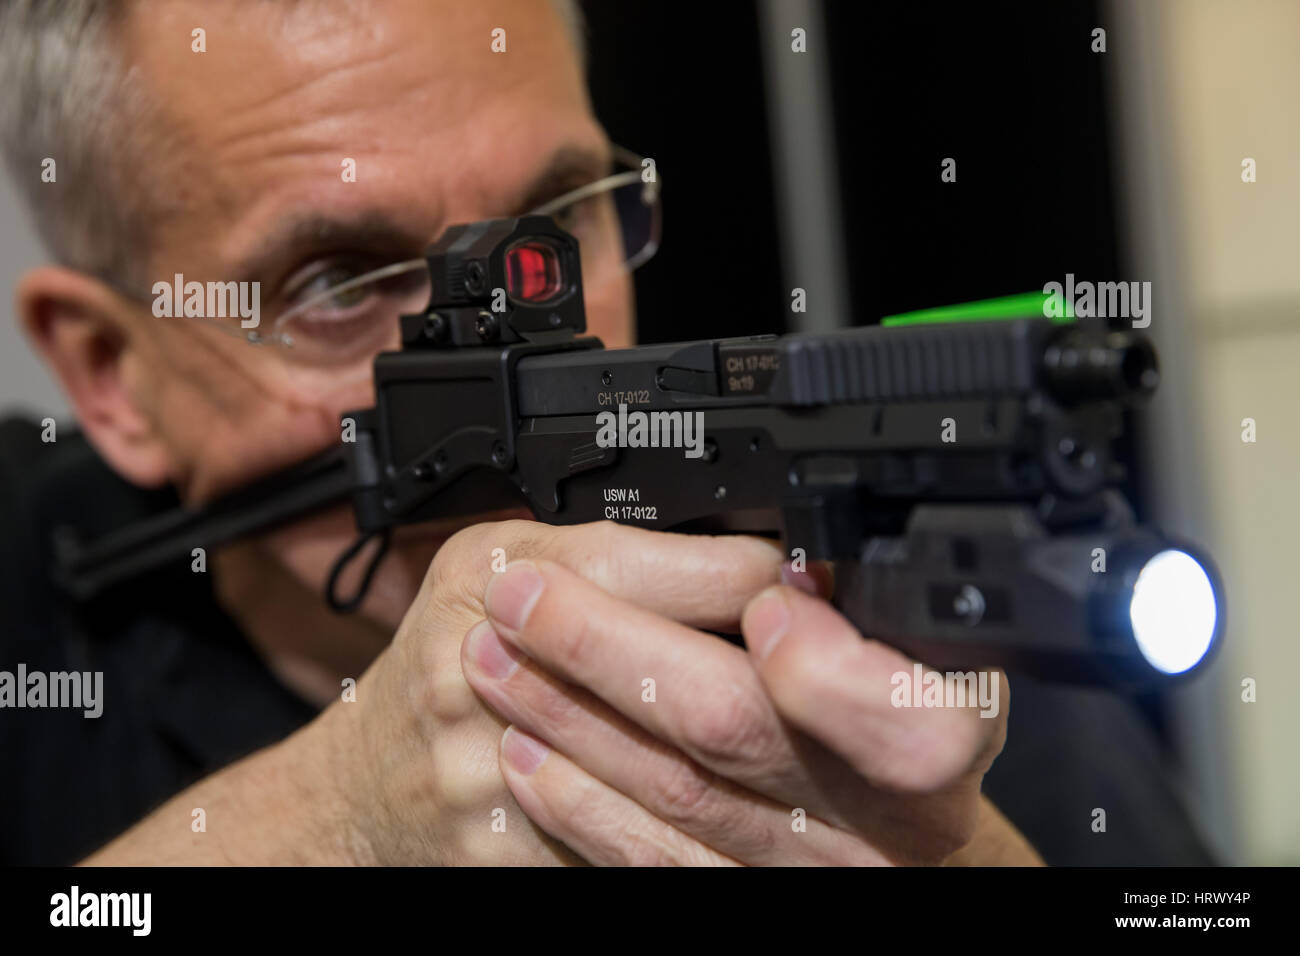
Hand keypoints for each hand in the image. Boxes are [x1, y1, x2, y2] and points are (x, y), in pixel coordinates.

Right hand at [311, 518, 792, 864]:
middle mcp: (485, 673)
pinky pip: (638, 854)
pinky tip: (769, 818)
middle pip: (680, 679)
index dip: (758, 580)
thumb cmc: (444, 664)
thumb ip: (605, 558)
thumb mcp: (506, 570)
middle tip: (854, 666)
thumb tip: (745, 557)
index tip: (818, 586)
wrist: (366, 791)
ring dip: (770, 764)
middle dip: (788, 677)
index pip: (656, 571)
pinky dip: (713, 839)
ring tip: (838, 743)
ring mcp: (493, 778)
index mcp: (491, 576)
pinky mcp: (512, 859)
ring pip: (675, 781)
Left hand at [460, 530, 1037, 864]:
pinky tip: (533, 757)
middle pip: (742, 732)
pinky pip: (657, 867)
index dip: (828, 673)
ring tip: (497, 656)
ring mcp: (818, 875)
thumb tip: (766, 566)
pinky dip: (585, 805)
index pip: (915, 725)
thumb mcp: (894, 642)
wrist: (891, 836)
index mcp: (946, 729)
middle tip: (527, 596)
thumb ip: (836, 612)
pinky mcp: (751, 903)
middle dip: (615, 651)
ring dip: (573, 715)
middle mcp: (896, 822)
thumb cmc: (882, 718)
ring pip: (680, 795)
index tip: (759, 607)